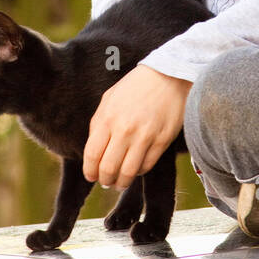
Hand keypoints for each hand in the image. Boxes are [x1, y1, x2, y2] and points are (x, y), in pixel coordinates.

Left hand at [82, 65, 191, 189]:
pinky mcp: (162, 140)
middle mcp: (125, 129)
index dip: (90, 171)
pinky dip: (139, 172)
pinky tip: (136, 169)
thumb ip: (99, 124)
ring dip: (122, 182)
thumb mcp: (109, 100)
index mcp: (107, 118)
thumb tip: (94, 152)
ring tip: (120, 183)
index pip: (92, 155)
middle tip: (106, 182)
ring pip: (129, 172)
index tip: (91, 176)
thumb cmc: (135, 87)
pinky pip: (147, 165)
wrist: (168, 75)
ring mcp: (145, 136)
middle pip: (108, 168)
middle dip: (105, 180)